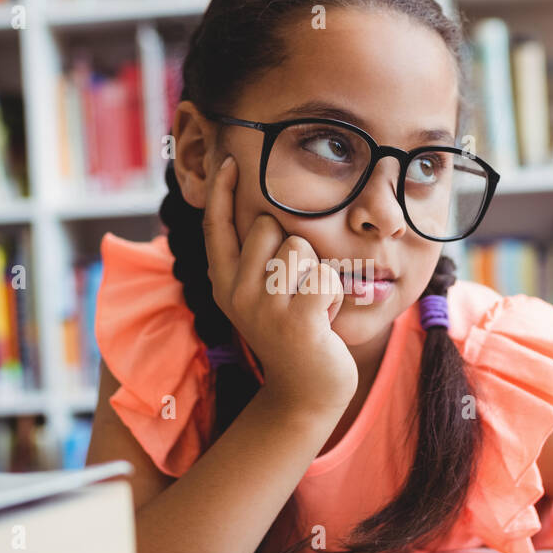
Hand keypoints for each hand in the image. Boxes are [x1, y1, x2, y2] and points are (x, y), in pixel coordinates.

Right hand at [203, 154, 357, 413]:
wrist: (307, 393)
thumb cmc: (294, 334)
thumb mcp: (263, 296)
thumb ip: (254, 259)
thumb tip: (257, 211)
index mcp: (226, 283)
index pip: (218, 226)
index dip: (222, 191)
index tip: (230, 159)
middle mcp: (237, 293)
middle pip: (269, 225)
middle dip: (295, 244)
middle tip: (297, 288)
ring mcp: (265, 309)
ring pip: (301, 246)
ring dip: (317, 271)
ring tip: (311, 304)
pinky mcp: (296, 322)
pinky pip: (325, 277)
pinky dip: (334, 295)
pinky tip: (323, 320)